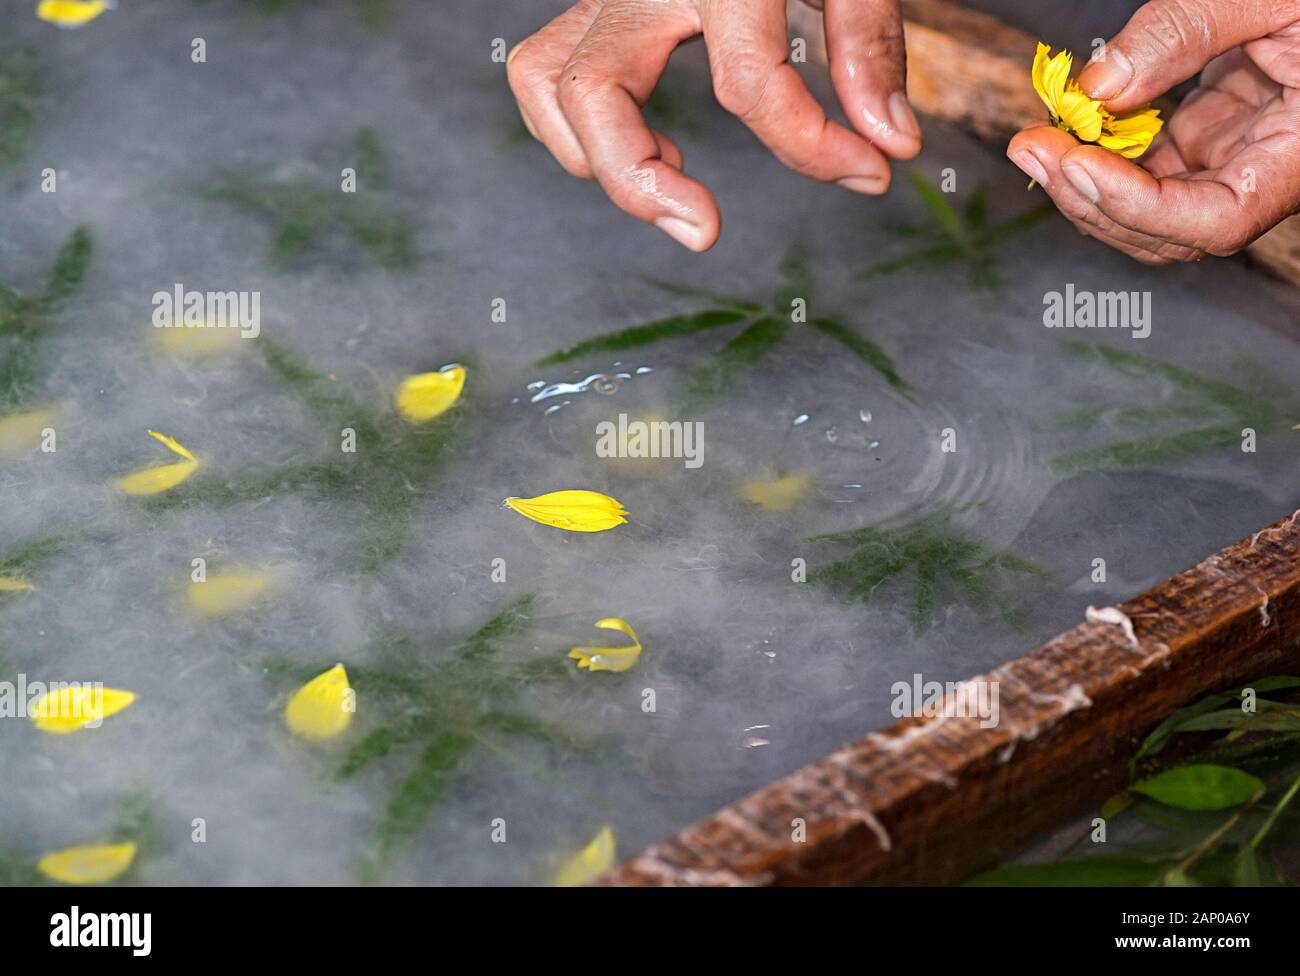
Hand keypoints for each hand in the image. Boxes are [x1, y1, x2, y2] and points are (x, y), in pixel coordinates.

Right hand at [507, 0, 920, 251]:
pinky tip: (651, 147)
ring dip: (593, 155)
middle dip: (640, 181)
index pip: (747, 82)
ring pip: (547, 82)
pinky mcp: (601, 0)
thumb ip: (868, 43)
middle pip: (594, 91)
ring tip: (672, 185)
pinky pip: (550, 68)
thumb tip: (889, 142)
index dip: (812, 148)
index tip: (867, 174)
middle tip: (704, 229)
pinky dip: (580, 125)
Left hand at [1007, 0, 1299, 263]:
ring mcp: (1236, 157)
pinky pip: (1149, 163)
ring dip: (1085, 182)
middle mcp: (1264, 172)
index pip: (1214, 221)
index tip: (1076, 164)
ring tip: (1037, 138)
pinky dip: (1103, 150)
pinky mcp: (1215, 134)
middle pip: (1168, 230)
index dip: (1137, 205)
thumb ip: (1191, 29)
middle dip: (1089, 199)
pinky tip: (1069, 122)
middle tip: (1030, 148)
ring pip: (1149, 206)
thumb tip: (1103, 83)